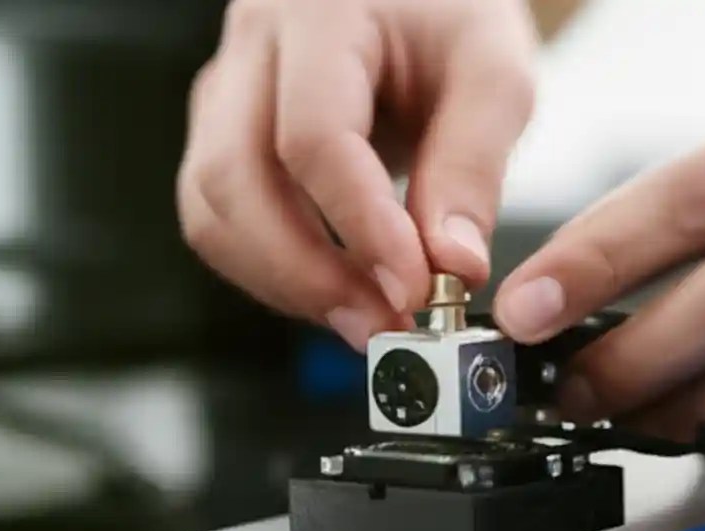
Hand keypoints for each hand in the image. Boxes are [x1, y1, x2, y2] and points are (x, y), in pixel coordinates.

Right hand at [176, 0, 537, 349]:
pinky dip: (276, 272)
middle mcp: (251, 48)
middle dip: (305, 273)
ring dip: (285, 283)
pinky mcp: (223, 137)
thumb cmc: (451, 18)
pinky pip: (223, 221)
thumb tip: (452, 266)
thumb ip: (473, 166)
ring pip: (211, 212)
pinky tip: (337, 292)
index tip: (414, 289)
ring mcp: (224, 93)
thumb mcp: (493, 73)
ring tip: (366, 318)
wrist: (417, 0)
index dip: (361, 227)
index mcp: (317, 13)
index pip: (314, 137)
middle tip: (382, 324)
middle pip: (232, 180)